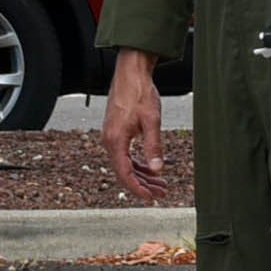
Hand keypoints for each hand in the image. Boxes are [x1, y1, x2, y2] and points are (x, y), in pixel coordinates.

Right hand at [101, 49, 169, 201]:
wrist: (130, 72)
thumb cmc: (140, 93)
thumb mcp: (151, 121)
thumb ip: (154, 147)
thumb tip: (158, 170)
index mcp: (115, 140)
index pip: (124, 174)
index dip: (138, 189)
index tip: (151, 198)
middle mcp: (109, 140)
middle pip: (124, 172)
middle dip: (143, 184)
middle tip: (162, 193)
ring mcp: (111, 135)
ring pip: (125, 164)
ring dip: (142, 175)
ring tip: (160, 183)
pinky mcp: (116, 131)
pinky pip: (125, 154)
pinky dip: (138, 163)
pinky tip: (150, 167)